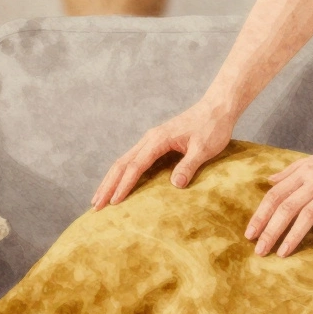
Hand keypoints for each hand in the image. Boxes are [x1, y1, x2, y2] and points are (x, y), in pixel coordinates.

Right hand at [92, 99, 236, 208]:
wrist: (217, 108)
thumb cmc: (212, 127)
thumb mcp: (204, 148)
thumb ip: (189, 165)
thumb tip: (175, 185)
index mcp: (158, 139)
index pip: (135, 166)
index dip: (124, 185)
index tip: (114, 203)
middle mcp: (149, 139)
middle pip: (121, 163)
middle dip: (107, 185)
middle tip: (95, 205)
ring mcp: (150, 140)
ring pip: (123, 161)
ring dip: (110, 180)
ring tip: (99, 199)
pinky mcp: (155, 143)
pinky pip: (132, 159)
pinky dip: (121, 174)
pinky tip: (117, 184)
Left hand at [246, 140, 312, 256]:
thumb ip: (292, 171)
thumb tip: (270, 181)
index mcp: (305, 172)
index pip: (275, 195)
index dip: (260, 215)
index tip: (249, 234)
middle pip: (287, 207)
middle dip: (270, 230)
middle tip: (259, 250)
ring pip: (308, 214)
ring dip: (293, 236)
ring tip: (281, 253)